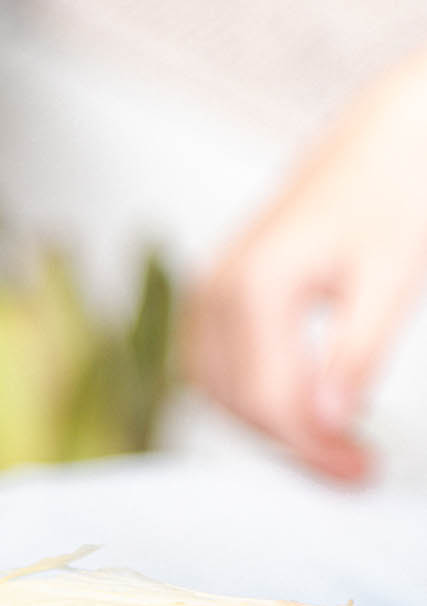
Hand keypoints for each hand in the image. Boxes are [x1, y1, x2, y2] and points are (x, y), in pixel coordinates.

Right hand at [184, 48, 426, 480]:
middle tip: (351, 464)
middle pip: (239, 404)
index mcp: (256, 285)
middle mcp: (218, 289)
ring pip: (218, 393)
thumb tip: (326, 424)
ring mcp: (209, 290)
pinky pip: (213, 366)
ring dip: (266, 424)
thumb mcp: (391, 279)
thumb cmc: (396, 188)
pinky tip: (292, 405)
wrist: (390, 134)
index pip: (271, 400)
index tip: (358, 471)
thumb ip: (354, 356)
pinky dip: (247, 395)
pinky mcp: (215, 290)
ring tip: (326, 441)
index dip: (315, 449)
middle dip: (293, 443)